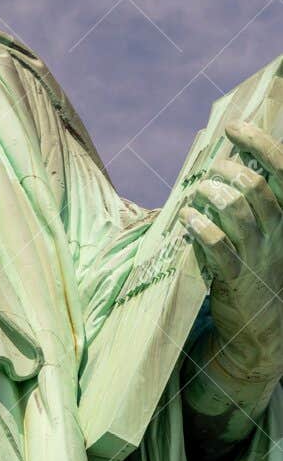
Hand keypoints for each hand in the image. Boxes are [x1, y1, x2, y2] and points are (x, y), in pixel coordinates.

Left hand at [181, 122, 282, 392]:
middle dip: (226, 171)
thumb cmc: (258, 270)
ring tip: (196, 194)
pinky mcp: (237, 278)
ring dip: (209, 194)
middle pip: (255, 187)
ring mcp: (260, 256)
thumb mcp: (266, 234)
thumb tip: (224, 159)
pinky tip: (187, 219)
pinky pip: (218, 245)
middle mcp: (279, 233)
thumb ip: (251, 201)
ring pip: (237, 210)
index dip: (260, 143)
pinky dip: (199, 226)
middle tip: (210, 174)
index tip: (234, 128)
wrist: (263, 332)